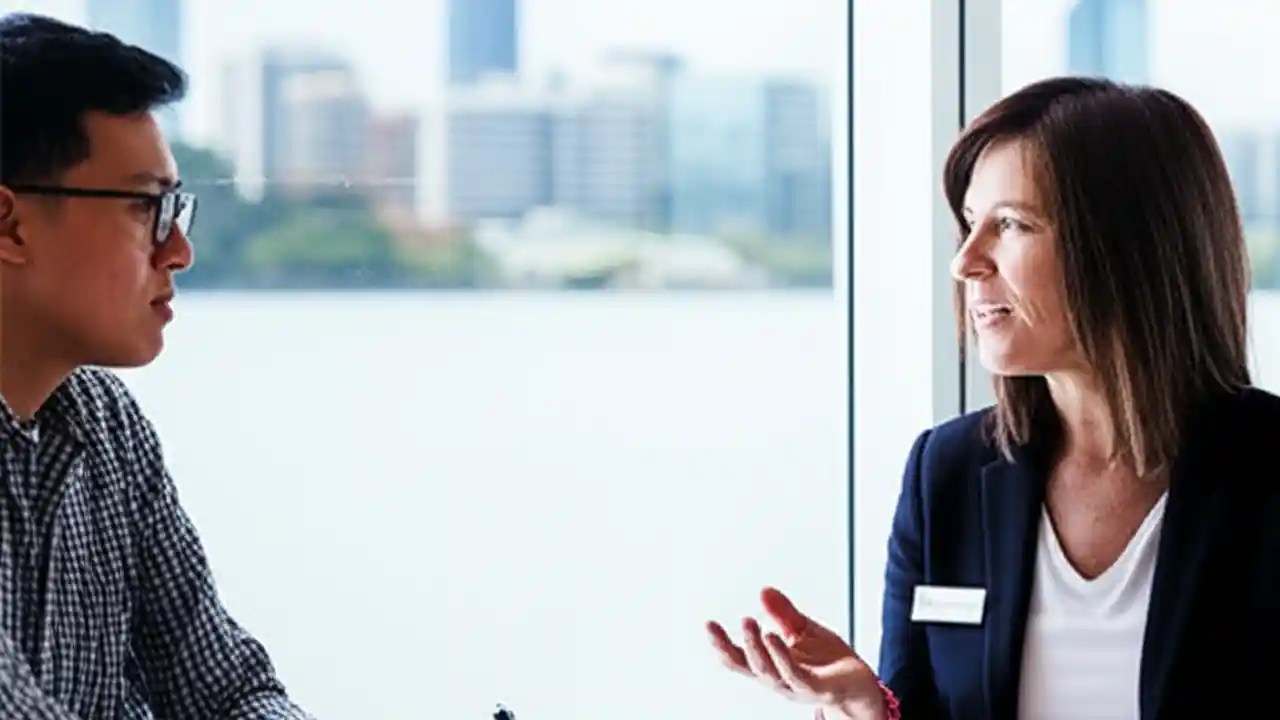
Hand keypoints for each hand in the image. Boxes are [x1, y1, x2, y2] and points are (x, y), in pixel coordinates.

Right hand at [706, 587, 885, 718]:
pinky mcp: (817, 689)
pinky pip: (795, 675)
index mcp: (771, 665)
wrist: (861, 684)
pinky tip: (774, 636)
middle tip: (724, 621)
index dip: (722, 643)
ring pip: (768, 670)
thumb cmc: (830, 661)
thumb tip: (762, 590)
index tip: (707, 623)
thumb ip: (783, 614)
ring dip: (756, 647)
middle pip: (749, 665)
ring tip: (749, 622)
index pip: (740, 657)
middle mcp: (778, 680)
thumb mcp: (804, 631)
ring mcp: (796, 686)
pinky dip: (781, 656)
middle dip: (737, 643)